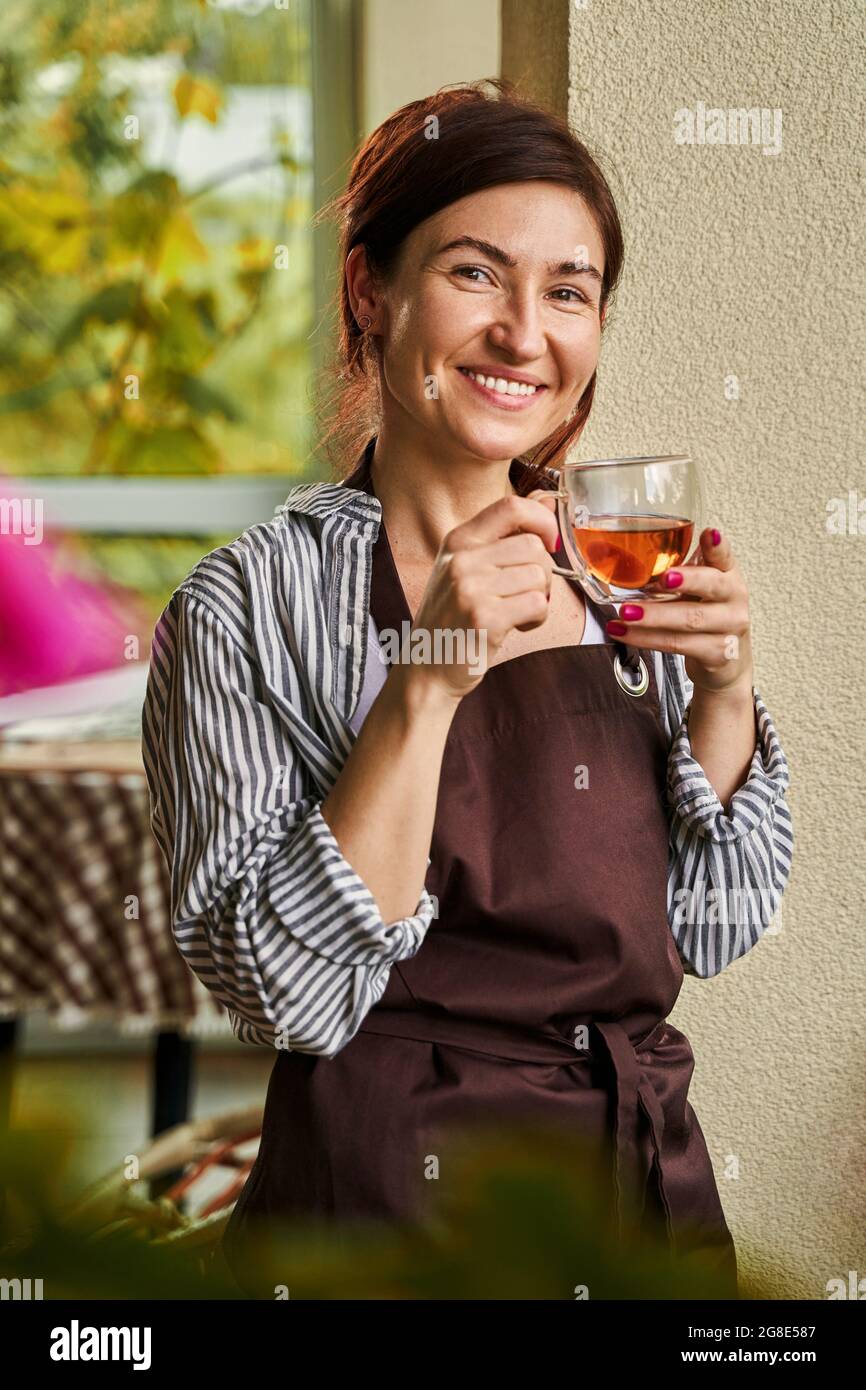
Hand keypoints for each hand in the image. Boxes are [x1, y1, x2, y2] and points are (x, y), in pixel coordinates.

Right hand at [407, 491, 558, 700]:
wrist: (426, 668)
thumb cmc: (453, 619)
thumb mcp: (468, 569)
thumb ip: (504, 536)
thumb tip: (546, 499)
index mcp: (458, 541)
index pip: (510, 506)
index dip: (542, 519)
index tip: (548, 541)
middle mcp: (461, 559)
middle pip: (533, 545)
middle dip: (543, 572)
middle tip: (527, 593)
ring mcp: (470, 588)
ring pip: (539, 575)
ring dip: (540, 598)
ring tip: (518, 612)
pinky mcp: (484, 618)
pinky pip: (537, 604)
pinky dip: (537, 618)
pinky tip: (518, 626)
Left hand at [605, 527, 753, 694]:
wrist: (727, 661)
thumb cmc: (706, 616)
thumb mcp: (698, 588)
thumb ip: (678, 572)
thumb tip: (627, 559)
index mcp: (727, 574)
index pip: (724, 555)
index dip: (717, 546)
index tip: (709, 534)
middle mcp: (734, 597)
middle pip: (712, 586)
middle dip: (687, 581)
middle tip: (663, 579)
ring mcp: (729, 627)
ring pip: (691, 620)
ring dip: (654, 616)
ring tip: (625, 612)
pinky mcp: (717, 654)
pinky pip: (678, 644)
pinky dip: (646, 639)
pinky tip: (624, 632)